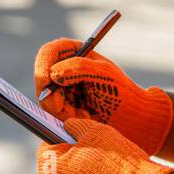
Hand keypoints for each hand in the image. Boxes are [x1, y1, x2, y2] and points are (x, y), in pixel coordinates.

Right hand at [33, 38, 173, 155]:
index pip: (49, 52)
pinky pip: (53, 114)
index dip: (43, 64)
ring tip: (84, 114)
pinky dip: (66, 118)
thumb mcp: (103, 75)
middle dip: (51, 95)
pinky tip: (83, 118)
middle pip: (42, 78)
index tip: (45, 80)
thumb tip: (53, 73)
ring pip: (45, 99)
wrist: (131, 120)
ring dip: (61, 110)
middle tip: (62, 108)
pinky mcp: (63, 108)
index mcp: (75, 53)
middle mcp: (65, 70)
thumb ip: (78, 68)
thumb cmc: (121, 93)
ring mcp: (62, 89)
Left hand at [37, 118, 173, 173]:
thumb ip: (74, 126)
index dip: (63, 142)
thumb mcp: (94, 131)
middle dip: (71, 165)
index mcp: (48, 170)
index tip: (77, 142)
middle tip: (94, 159)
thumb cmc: (118, 161)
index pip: (47, 149)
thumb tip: (67, 127)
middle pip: (57, 173)